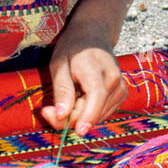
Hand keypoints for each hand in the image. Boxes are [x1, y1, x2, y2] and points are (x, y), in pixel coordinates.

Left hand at [39, 19, 126, 135]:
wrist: (94, 35)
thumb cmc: (73, 48)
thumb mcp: (59, 64)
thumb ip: (62, 90)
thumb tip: (61, 115)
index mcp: (98, 70)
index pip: (96, 98)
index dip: (85, 118)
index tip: (75, 132)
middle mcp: (115, 81)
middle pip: (94, 112)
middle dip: (70, 118)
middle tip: (46, 111)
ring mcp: (120, 88)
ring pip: (98, 115)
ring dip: (78, 115)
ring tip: (64, 99)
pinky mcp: (121, 94)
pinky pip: (102, 112)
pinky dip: (87, 112)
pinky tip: (77, 99)